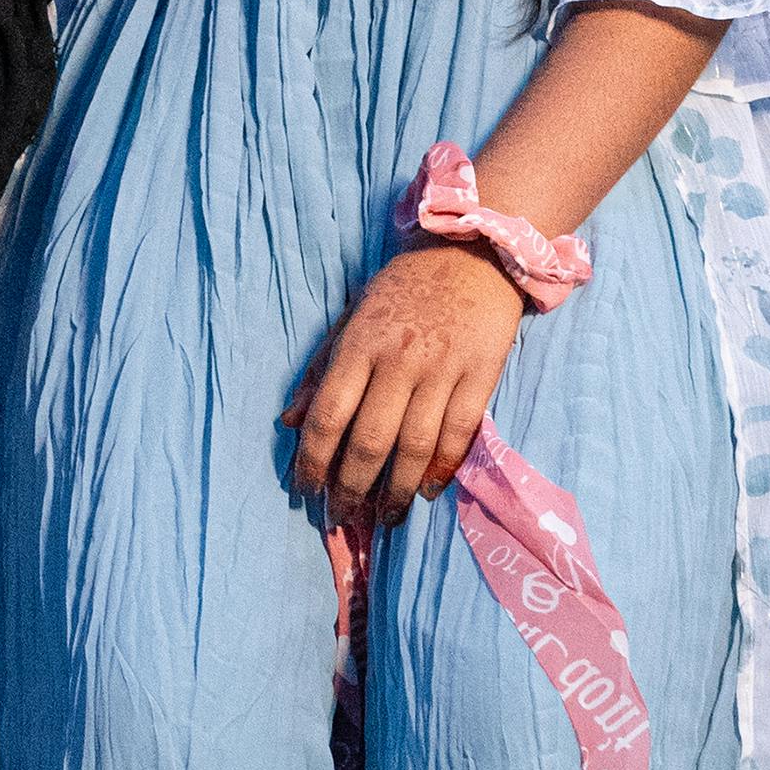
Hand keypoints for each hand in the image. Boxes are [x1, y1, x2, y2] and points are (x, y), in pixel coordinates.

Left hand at [290, 238, 519, 529]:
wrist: (472, 252)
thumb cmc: (403, 289)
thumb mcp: (350, 318)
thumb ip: (318, 370)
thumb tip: (288, 423)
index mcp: (358, 344)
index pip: (328, 415)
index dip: (313, 461)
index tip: (306, 490)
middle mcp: (398, 360)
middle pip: (370, 440)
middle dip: (352, 487)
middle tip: (342, 517)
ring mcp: (442, 368)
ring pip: (415, 446)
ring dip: (396, 490)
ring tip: (384, 517)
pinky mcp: (481, 373)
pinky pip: (460, 434)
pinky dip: (443, 469)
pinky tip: (427, 490)